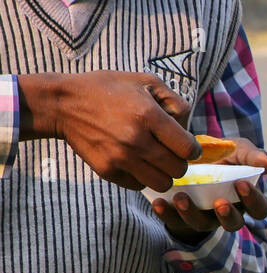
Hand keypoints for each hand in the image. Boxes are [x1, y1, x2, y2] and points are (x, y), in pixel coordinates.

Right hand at [17, 71, 197, 191]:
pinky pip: (139, 186)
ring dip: (163, 174)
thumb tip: (190, 128)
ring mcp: (120, 158)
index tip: (187, 146)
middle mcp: (135, 139)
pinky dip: (141, 177)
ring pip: (162, 183)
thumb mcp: (144, 81)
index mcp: (147, 115)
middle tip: (169, 152)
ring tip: (155, 160)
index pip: (188, 149)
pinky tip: (135, 162)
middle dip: (179, 162)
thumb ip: (174, 101)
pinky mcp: (107, 171)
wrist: (63, 103)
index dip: (192, 149)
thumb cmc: (108, 89)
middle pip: (178, 169)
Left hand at [150, 137, 266, 243]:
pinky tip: (158, 202)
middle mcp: (227, 213)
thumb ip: (252, 156)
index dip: (252, 200)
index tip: (241, 184)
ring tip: (181, 198)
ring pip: (202, 224)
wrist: (187, 154)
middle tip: (219, 203)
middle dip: (227, 215)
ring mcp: (203, 217)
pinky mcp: (180, 218)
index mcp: (245, 200)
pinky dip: (166, 213)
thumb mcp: (238, 150)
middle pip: (233, 224)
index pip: (258, 208)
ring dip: (192, 214)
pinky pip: (174, 221)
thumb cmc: (221, 155)